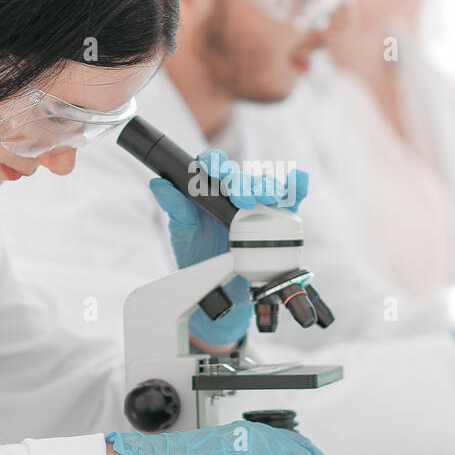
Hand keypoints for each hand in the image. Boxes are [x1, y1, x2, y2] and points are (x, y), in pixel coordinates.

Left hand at [149, 149, 308, 345]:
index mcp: (210, 191)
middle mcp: (235, 194)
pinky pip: (291, 200)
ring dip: (268, 186)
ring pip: (266, 185)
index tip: (216, 175)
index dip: (216, 164)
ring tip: (266, 197)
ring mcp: (258, 206)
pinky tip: (296, 183)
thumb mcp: (183, 234)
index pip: (213, 165)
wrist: (217, 291)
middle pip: (243, 175)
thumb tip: (159, 184)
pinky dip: (296, 188)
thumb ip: (175, 209)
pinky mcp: (278, 220)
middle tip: (242, 199)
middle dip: (244, 183)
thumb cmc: (199, 258)